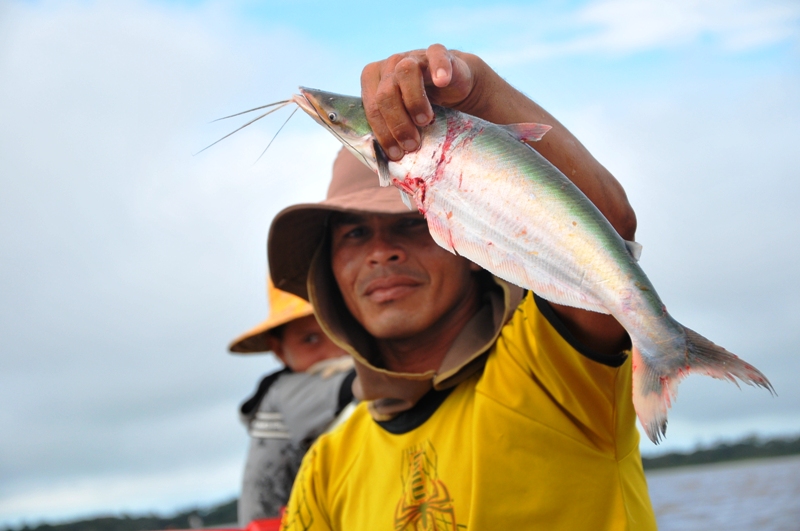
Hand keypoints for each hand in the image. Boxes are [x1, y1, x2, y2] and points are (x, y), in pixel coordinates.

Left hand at [361, 44, 483, 160]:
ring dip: (414, 100)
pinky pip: (436, 54)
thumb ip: (391, 135)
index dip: (382, 132)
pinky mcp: (438, 53)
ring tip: (426, 121)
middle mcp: (390, 66)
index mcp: (374, 81)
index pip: (371, 106)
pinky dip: (439, 68)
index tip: (396, 153)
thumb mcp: (405, 123)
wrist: (454, 90)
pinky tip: (442, 82)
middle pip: (385, 93)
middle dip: (397, 123)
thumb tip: (385, 166)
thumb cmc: (422, 111)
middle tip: (412, 144)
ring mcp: (414, 57)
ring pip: (405, 71)